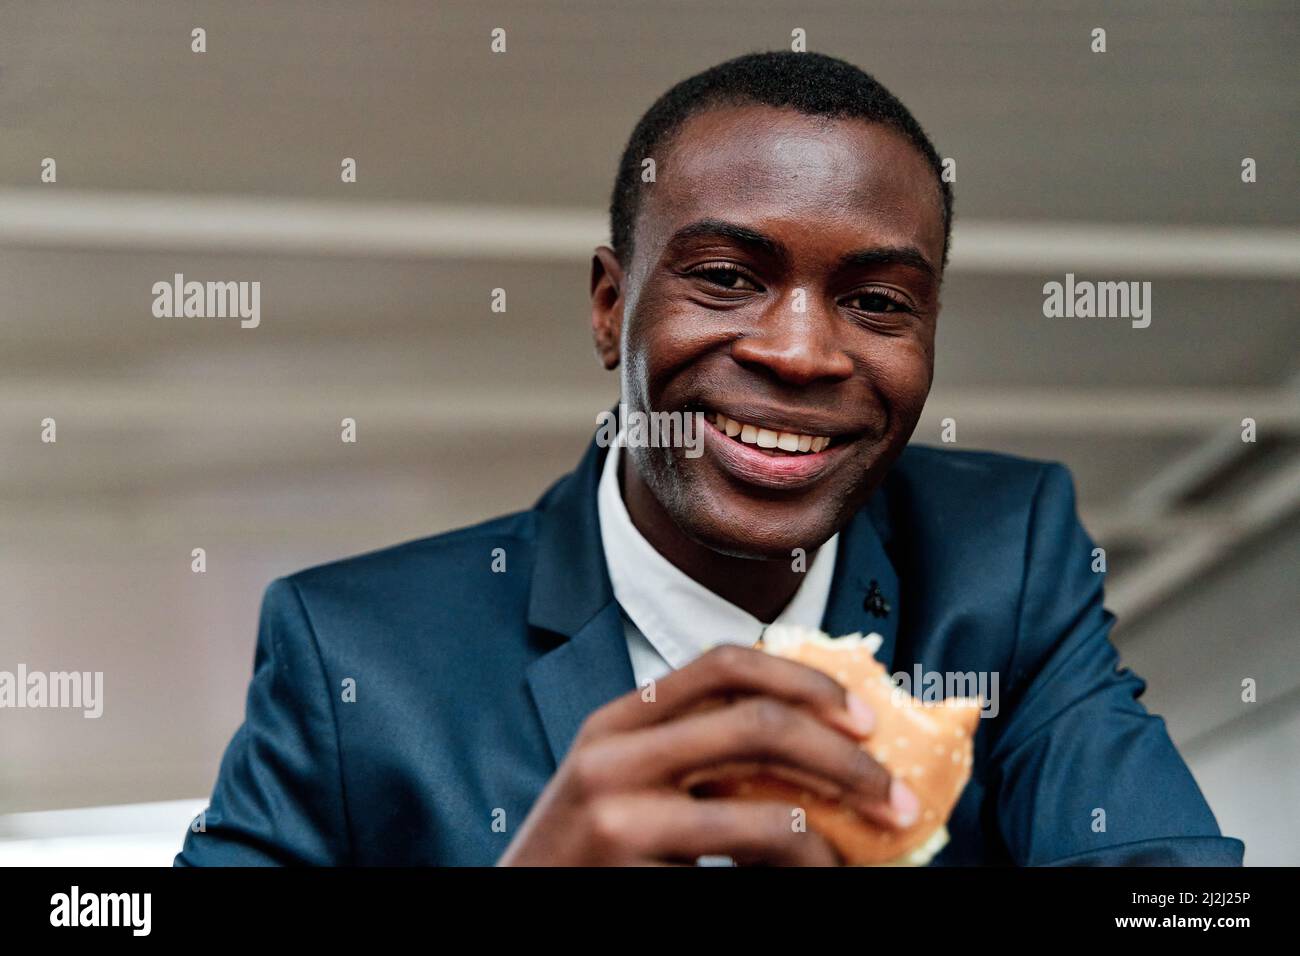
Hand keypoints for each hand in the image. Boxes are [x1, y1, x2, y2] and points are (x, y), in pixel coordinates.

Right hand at [497, 644, 918, 864]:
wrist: (517, 911)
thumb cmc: (587, 861)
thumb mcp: (630, 791)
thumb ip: (696, 761)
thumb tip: (819, 752)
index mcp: (619, 719)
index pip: (724, 663)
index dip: (805, 679)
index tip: (864, 716)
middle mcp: (613, 751)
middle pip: (758, 723)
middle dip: (848, 760)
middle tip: (899, 797)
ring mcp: (616, 812)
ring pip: (767, 808)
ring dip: (836, 836)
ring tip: (863, 857)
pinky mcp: (628, 867)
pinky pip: (746, 868)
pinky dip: (801, 874)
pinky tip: (815, 882)